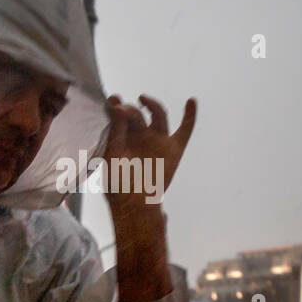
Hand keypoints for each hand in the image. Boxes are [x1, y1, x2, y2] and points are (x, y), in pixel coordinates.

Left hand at [102, 94, 196, 210]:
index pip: (120, 116)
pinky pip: (184, 131)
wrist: (134, 203)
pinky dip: (190, 116)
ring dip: (151, 104)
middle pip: (137, 114)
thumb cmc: (118, 183)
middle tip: (120, 110)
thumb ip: (115, 129)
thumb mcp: (111, 152)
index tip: (111, 100)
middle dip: (129, 110)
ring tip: (142, 98)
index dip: (115, 106)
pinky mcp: (173, 149)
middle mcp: (140, 137)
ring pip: (158, 115)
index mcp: (122, 138)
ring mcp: (158, 141)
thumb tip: (116, 103)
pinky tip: (191, 101)